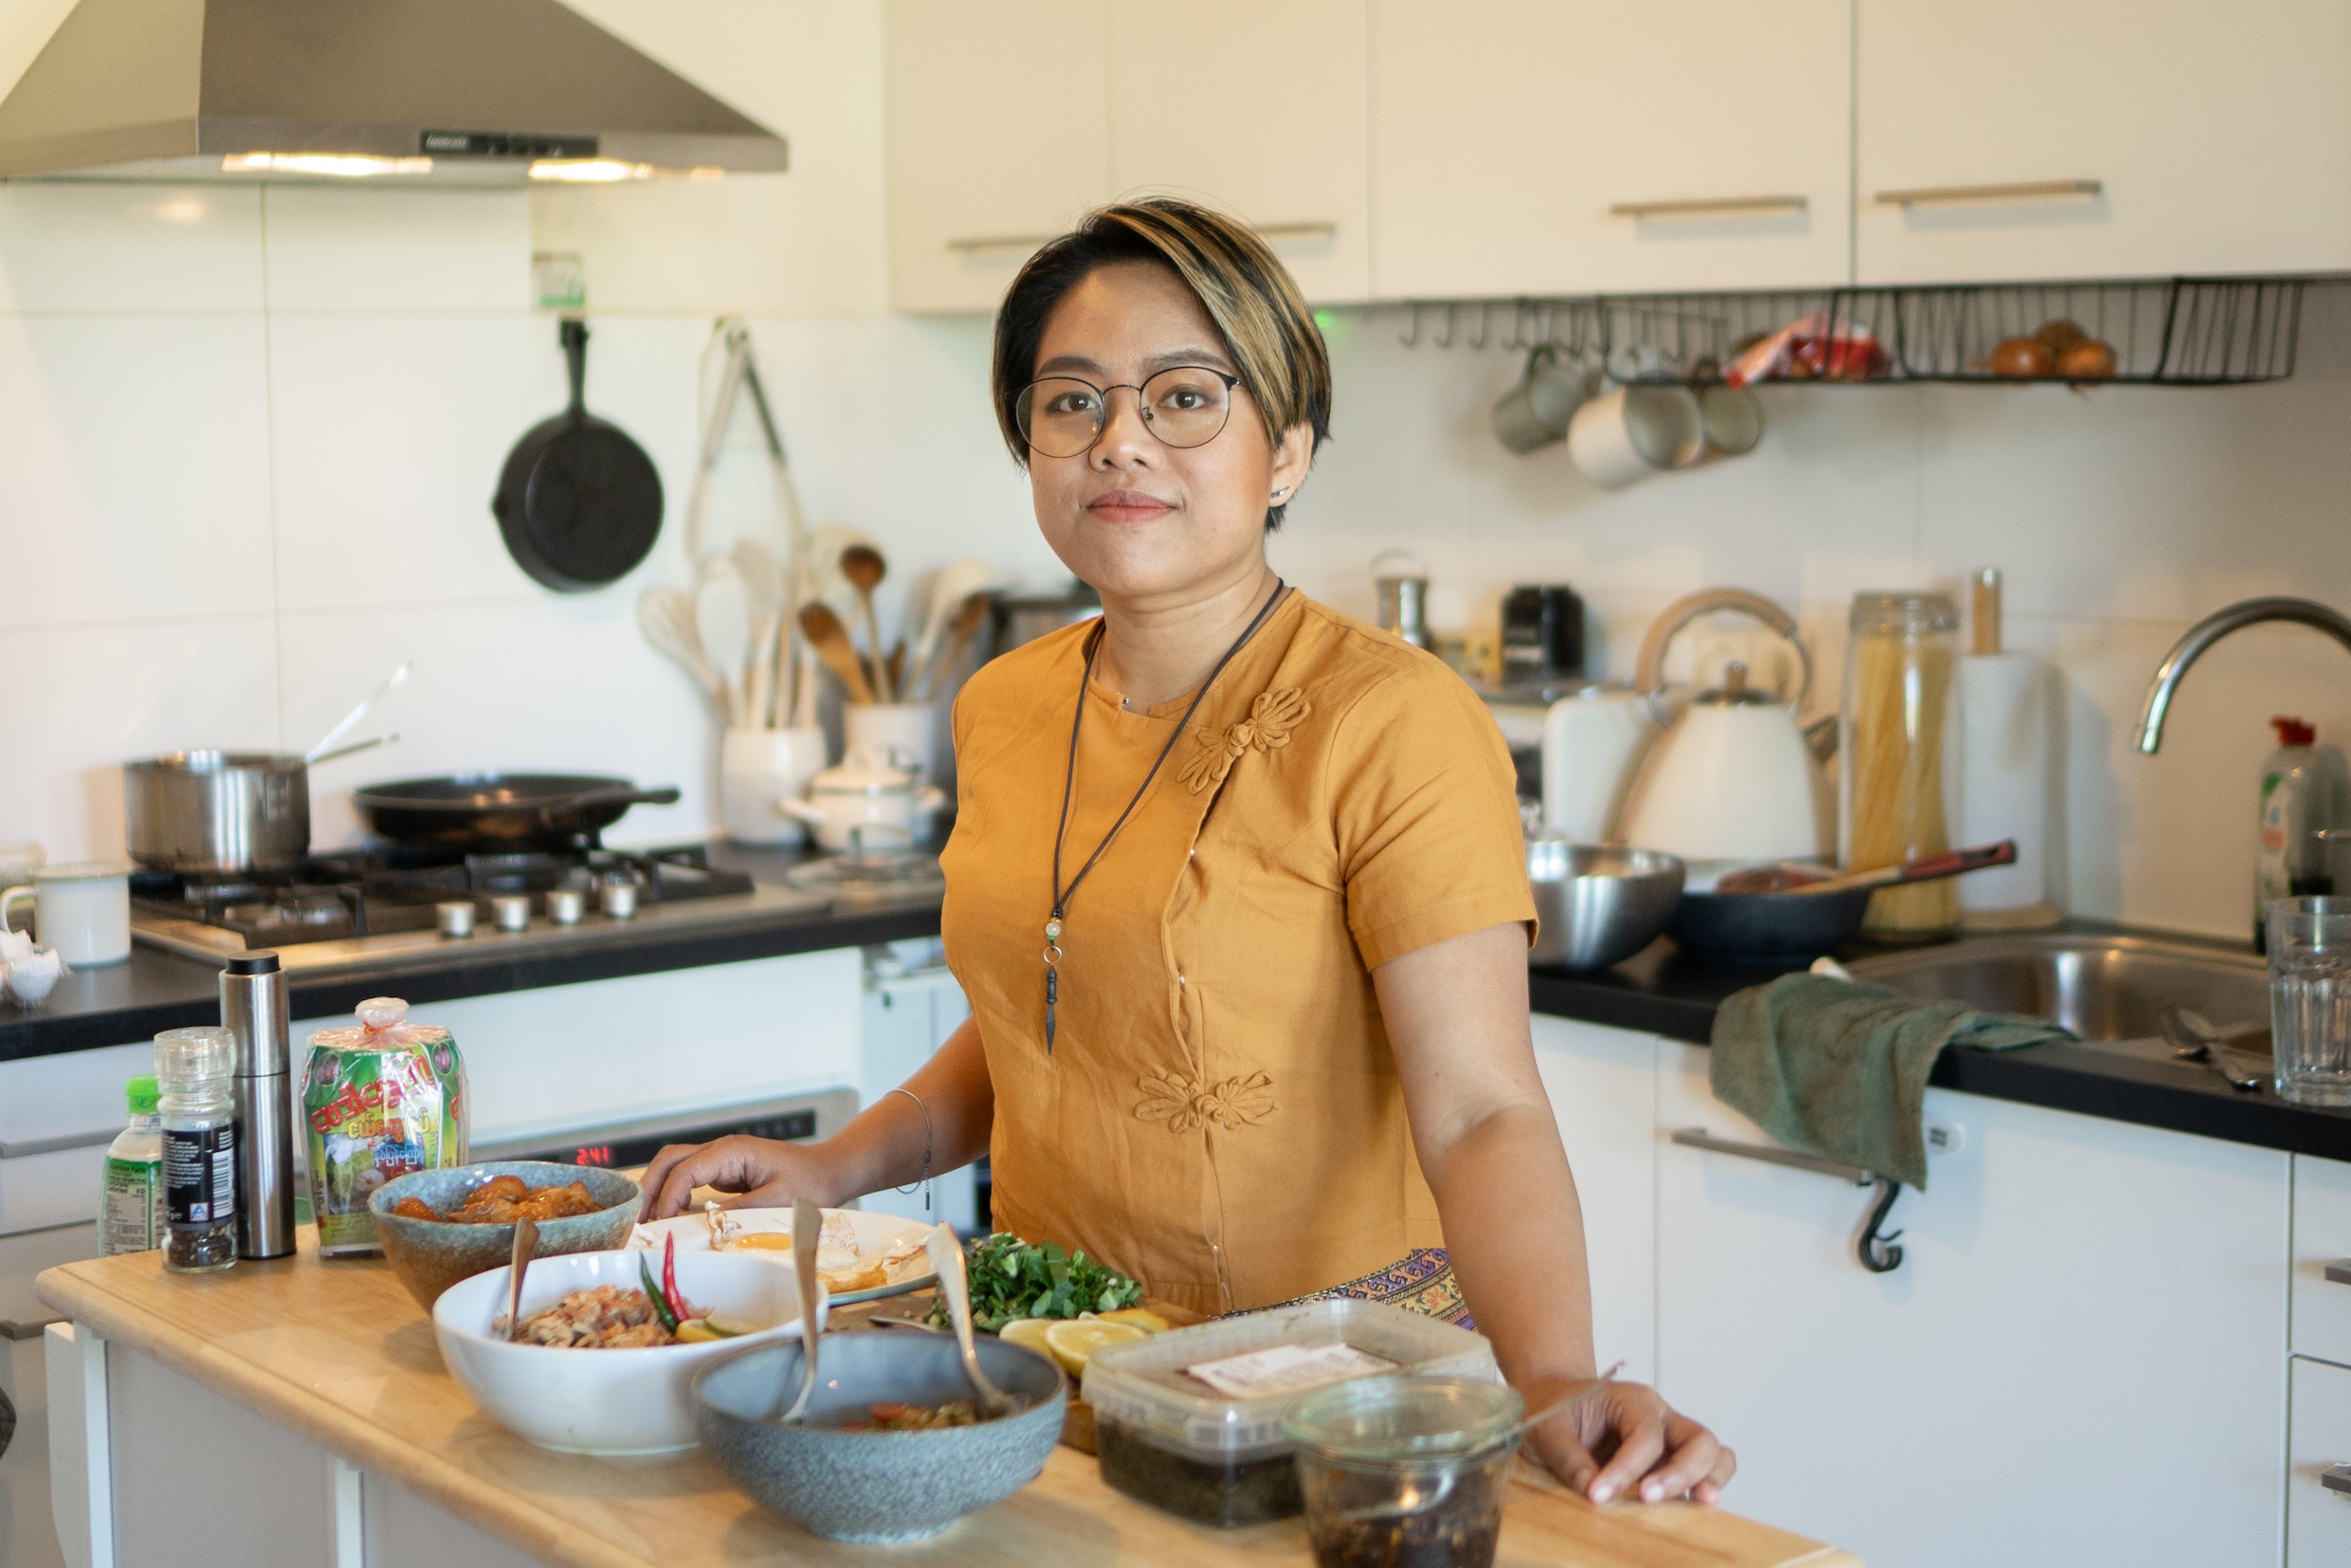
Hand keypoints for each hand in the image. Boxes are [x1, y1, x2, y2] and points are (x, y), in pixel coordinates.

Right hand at [636, 1136, 840, 1220]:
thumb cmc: (811, 1184)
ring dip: (657, 1191)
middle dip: (648, 1188)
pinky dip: (673, 1195)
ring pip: (675, 1166)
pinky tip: (670, 1218)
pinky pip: (689, 1179)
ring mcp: (721, 1160)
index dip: (667, 1198)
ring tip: (646, 1223)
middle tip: (635, 1222)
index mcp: (731, 1151)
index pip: (685, 1170)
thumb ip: (739, 1211)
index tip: (661, 1226)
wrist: (831, 1172)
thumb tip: (702, 1224)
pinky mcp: (725, 1173)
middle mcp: (721, 1151)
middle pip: (669, 1160)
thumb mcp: (778, 1201)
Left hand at [1522, 1377, 1734, 1505]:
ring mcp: (1671, 1439)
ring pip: (1713, 1453)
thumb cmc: (1555, 1410)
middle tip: (1648, 1497)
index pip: (1644, 1436)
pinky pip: (1706, 1471)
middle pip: (1697, 1439)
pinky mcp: (1671, 1463)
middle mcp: (1661, 1416)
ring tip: (1702, 1502)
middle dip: (1681, 1472)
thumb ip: (1569, 1460)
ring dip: (1709, 1478)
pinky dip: (1705, 1486)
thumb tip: (1593, 1493)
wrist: (1555, 1402)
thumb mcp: (1548, 1429)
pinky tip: (1694, 1507)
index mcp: (1631, 1399)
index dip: (1625, 1469)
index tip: (1598, 1495)